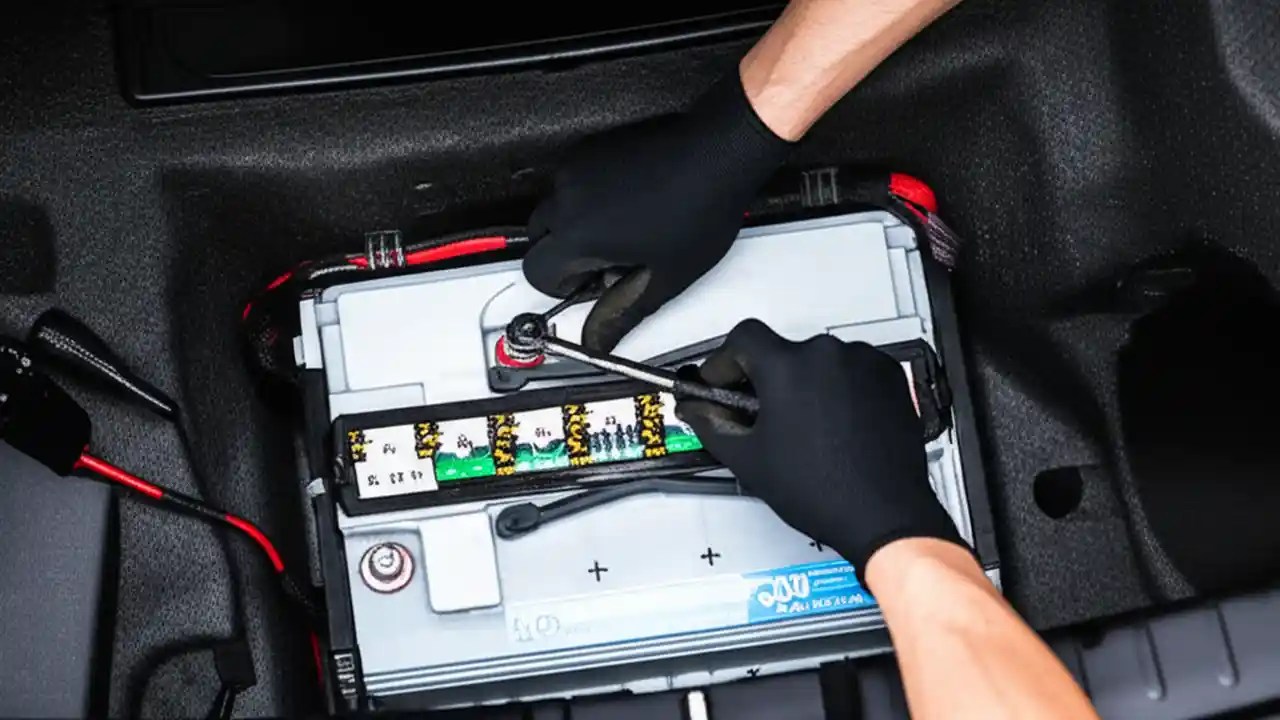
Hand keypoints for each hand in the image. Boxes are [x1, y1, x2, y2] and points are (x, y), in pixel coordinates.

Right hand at [521, 72, 792, 352]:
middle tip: (607, 260)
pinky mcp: (591, 148)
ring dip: (574, 223)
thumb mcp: (664, 276)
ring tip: (620, 228)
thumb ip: (623, 311)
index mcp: (579, 233)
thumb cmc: (700, 207)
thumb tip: (599, 338)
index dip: (562, 286)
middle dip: (565, 255)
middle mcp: (568, 197)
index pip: (535, 272)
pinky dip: (585, 196)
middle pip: (539, 238)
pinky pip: (571, 180)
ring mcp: (577, 167)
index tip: (589, 284)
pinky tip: (623, 202)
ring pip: (554, 207)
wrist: (718, 152)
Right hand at [675, 319, 966, 579]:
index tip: (722, 385)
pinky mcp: (889, 375)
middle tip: (764, 417)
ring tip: (806, 427)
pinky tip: (837, 424)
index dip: (725, 361)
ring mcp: (863, 361)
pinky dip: (839, 387)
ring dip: (805, 383)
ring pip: (817, 360)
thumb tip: (694, 406)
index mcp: (787, 366)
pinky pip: (851, 369)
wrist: (884, 514)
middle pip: (781, 351)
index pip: (743, 338)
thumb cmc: (818, 490)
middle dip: (767, 379)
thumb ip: (712, 424)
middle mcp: (827, 353)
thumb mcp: (750, 460)